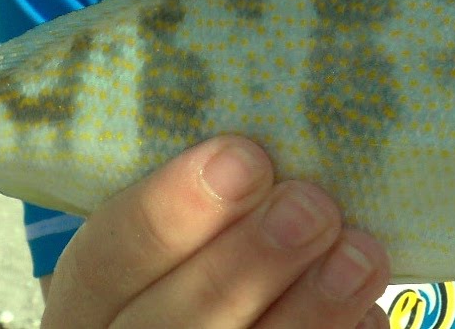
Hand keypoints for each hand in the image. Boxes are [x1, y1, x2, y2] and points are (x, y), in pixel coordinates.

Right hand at [40, 135, 390, 327]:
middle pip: (173, 325)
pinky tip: (366, 308)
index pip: (108, 256)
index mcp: (87, 301)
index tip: (243, 155)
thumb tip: (261, 144)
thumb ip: (196, 195)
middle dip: (248, 262)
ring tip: (361, 253)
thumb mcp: (167, 226)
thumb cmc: (189, 259)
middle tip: (311, 205)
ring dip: (310, 310)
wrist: (201, 322)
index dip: (171, 209)